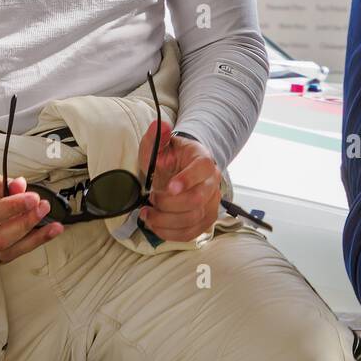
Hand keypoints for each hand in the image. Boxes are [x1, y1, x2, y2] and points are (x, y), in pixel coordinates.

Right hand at [0, 166, 61, 268]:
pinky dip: (27, 245)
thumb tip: (21, 187)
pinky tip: (43, 234)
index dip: (12, 207)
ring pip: (4, 252)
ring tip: (53, 226)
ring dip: (33, 239)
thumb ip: (1, 184)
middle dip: (25, 223)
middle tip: (43, 207)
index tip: (33, 198)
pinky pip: (7, 257)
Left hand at [136, 121, 221, 241]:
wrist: (182, 172)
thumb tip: (160, 126)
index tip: (169, 187)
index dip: (187, 179)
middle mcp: (212, 183)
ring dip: (165, 221)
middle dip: (168, 204)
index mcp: (202, 160)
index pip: (203, 168)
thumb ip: (156, 136)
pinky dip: (169, 233)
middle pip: (197, 199)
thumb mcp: (160, 146)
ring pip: (193, 219)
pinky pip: (190, 234)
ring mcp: (211, 203)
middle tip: (151, 199)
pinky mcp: (205, 221)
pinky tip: (155, 225)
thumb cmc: (170, 159)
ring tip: (147, 214)